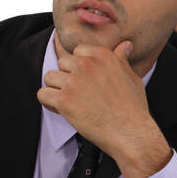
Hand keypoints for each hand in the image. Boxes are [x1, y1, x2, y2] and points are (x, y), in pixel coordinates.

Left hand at [37, 41, 171, 177]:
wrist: (131, 132)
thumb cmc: (134, 108)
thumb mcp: (132, 77)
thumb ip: (122, 59)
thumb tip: (125, 45)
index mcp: (102, 55)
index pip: (78, 51)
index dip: (80, 65)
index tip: (85, 78)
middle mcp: (86, 65)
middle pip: (62, 62)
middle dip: (67, 76)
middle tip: (77, 92)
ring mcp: (73, 82)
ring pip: (49, 77)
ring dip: (56, 88)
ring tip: (67, 101)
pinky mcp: (64, 100)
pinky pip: (43, 94)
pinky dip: (48, 102)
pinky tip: (60, 109)